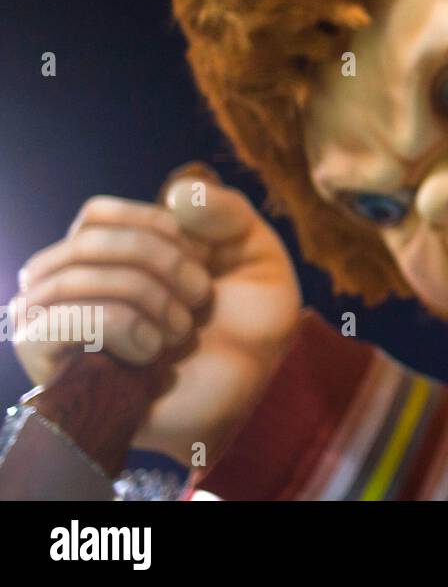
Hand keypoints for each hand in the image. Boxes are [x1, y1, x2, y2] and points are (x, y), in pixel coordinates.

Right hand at [10, 167, 302, 466]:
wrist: (255, 393)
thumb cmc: (249, 324)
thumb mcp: (255, 253)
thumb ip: (226, 212)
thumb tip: (175, 193)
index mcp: (108, 259)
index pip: (95, 216)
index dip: (155, 226)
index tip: (202, 256)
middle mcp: (71, 292)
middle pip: (85, 241)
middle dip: (160, 260)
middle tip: (201, 297)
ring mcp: (58, 335)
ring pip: (68, 279)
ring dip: (145, 296)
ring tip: (181, 330)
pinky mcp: (58, 375)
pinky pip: (53, 324)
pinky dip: (118, 325)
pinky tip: (152, 352)